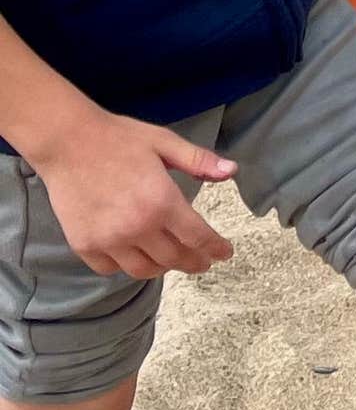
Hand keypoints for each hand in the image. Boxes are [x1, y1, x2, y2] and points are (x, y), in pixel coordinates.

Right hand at [29, 106, 235, 279]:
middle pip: (173, 258)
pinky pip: (111, 269)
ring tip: (173, 261)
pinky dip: (127, 267)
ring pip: (142, 270)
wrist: (69, 143)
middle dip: (193, 262)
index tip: (225, 254)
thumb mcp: (166, 143)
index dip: (214, 248)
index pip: (197, 236)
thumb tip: (232, 171)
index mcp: (161, 201)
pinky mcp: (83, 246)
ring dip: (162, 268)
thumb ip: (199, 161)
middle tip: (203, 261)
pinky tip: (136, 258)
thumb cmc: (120, 140)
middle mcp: (136, 228)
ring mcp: (107, 240)